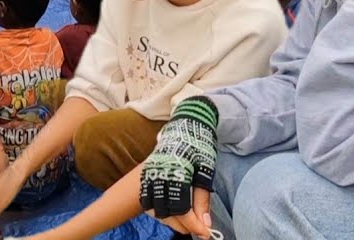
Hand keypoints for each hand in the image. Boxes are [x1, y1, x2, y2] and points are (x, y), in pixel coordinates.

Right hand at [140, 97, 218, 234]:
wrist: (186, 124)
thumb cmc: (199, 146)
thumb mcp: (206, 171)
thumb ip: (203, 199)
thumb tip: (205, 225)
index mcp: (175, 173)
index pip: (181, 208)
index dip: (193, 224)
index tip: (205, 234)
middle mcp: (158, 175)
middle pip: (164, 212)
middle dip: (181, 224)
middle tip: (198, 228)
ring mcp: (150, 174)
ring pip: (153, 207)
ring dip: (169, 218)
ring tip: (186, 221)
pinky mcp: (147, 174)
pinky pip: (147, 199)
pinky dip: (159, 209)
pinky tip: (173, 210)